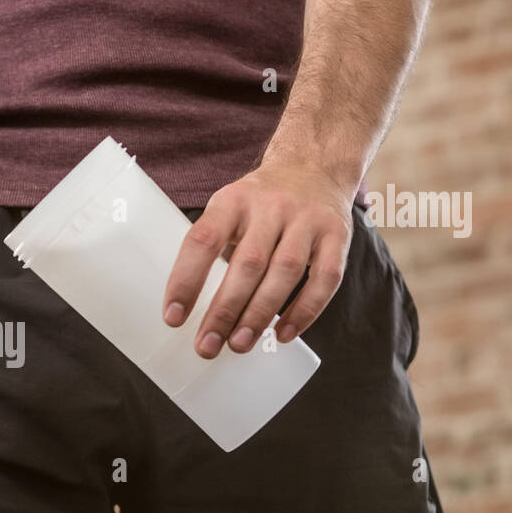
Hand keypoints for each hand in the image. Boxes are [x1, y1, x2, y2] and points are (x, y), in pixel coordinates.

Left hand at [162, 165, 353, 357]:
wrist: (314, 166)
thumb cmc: (259, 202)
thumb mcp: (228, 208)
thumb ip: (212, 247)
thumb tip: (187, 307)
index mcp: (233, 200)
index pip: (203, 240)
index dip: (186, 280)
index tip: (173, 317)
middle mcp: (271, 206)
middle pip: (247, 263)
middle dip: (224, 311)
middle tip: (207, 346)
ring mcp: (307, 219)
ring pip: (284, 273)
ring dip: (260, 315)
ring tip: (240, 344)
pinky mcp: (337, 235)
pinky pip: (325, 279)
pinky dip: (305, 311)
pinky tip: (284, 334)